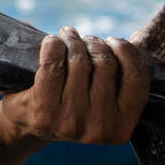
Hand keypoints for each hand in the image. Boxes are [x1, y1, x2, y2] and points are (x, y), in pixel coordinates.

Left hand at [0, 26, 149, 146]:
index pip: (136, 79)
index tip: (114, 40)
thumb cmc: (72, 104)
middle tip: (84, 39)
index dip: (127, 52)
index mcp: (122, 128)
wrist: (28, 127)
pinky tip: (52, 41)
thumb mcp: (103, 101)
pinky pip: (53, 65)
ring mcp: (70, 121)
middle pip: (104, 64)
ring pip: (79, 61)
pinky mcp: (43, 112)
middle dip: (94, 43)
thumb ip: (121, 76)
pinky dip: (53, 45)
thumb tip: (136, 36)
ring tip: (68, 35)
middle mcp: (98, 128)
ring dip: (73, 40)